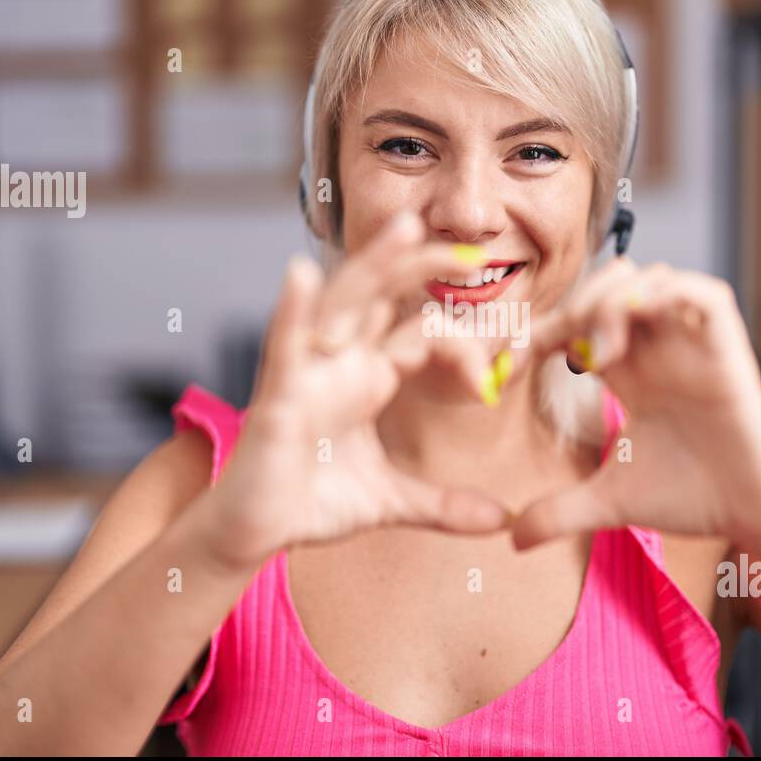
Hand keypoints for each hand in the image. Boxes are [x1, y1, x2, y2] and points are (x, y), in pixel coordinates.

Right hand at [203, 214, 510, 569]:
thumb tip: (505, 520)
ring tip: (406, 227)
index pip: (424, 335)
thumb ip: (445, 505)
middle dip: (426, 266)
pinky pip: (284, 344)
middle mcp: (341, 361)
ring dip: (373, 263)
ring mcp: (309, 371)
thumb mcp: (391, 501)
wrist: (255, 532)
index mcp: (370, 375)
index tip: (490, 386)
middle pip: (386, 295)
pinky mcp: (277, 395)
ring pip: (342, 302)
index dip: (464, 349)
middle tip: (474, 253)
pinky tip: (300, 273)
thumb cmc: (312, 502)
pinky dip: (292, 309)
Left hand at [507, 259, 760, 550]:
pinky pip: (704, 293)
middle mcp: (659, 349)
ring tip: (595, 353)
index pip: (578, 323)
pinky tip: (634, 340)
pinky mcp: (728, 348)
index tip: (508, 365)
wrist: (755, 514)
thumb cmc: (693, 497)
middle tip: (554, 349)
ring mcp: (693, 345)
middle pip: (611, 283)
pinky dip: (667, 296)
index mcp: (630, 371)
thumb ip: (560, 513)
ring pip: (650, 278)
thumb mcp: (610, 502)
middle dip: (574, 303)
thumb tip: (513, 543)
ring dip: (612, 300)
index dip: (539, 330)